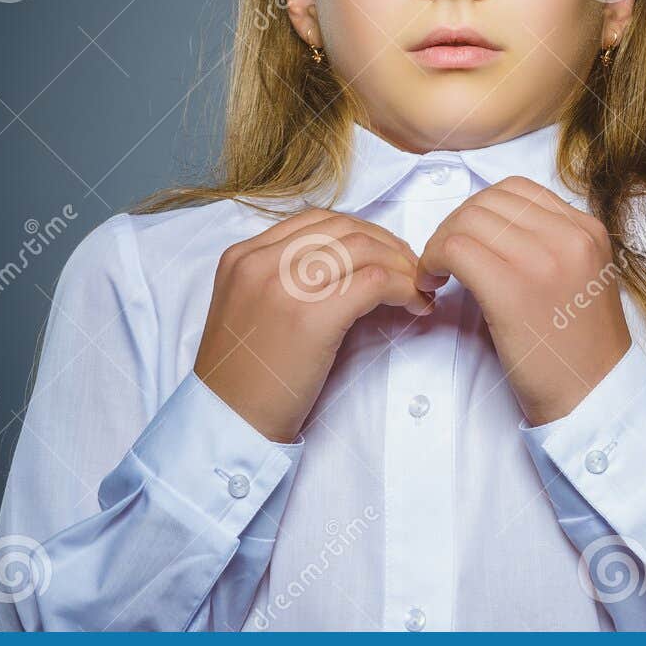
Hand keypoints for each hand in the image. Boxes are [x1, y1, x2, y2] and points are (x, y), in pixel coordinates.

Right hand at [195, 208, 434, 442]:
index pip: (315, 222)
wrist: (228, 423)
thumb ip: (284, 278)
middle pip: (343, 228)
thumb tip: (351, 267)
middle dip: (387, 244)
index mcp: (243, 256)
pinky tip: (414, 306)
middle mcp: (260, 262)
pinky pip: (375, 282)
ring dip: (401, 265)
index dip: (360, 232)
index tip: (385, 253)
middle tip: (410, 268)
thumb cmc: (244, 377)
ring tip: (416, 289)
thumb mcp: (250, 308)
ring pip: (363, 249)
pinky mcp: (311, 317)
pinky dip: (403, 289)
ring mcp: (284, 287)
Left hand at [413, 176, 630, 425]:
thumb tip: (492, 229)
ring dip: (441, 242)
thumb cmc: (581, 350)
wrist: (595, 399)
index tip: (469, 240)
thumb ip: (550, 244)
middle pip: (488, 201)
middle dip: (456, 224)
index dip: (480, 212)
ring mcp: (543, 261)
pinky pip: (456, 250)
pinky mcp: (513, 291)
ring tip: (438, 274)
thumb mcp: (583, 278)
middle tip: (445, 259)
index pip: (517, 191)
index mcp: (587, 231)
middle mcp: (569, 237)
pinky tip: (434, 285)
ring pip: (468, 220)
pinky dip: (433, 261)